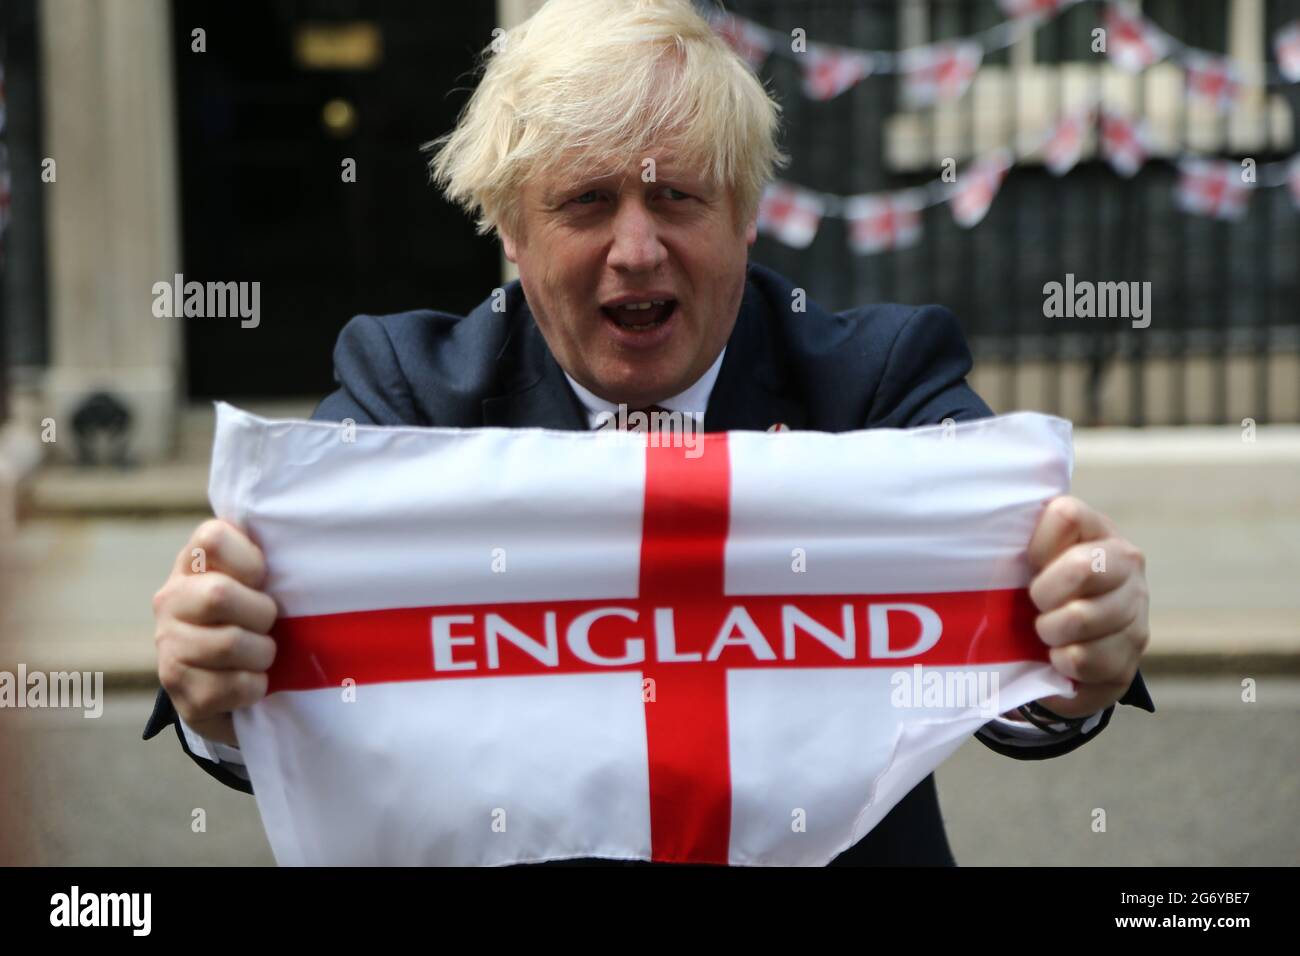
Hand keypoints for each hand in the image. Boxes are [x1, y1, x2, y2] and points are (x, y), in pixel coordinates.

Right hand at [151, 519, 277, 746]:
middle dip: (261, 614)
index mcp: (192, 564)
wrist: (224, 686)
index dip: (248, 560)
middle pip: (219, 595)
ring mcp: (168, 644)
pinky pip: (232, 686)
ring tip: (262, 654)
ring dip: (262, 653)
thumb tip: (297, 536)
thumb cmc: (253, 619)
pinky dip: (255, 687)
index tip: (262, 579)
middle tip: (269, 624)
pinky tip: (253, 682)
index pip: (212, 539)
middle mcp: (171, 600)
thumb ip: (266, 555)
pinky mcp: (177, 687)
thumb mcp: (257, 582)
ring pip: (229, 643)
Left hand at [1022, 495, 1149, 719]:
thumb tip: (986, 534)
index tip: (1030, 563)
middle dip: (1045, 593)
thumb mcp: (1031, 557)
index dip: (1038, 545)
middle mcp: (1126, 562)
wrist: (1074, 643)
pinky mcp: (1132, 653)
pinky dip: (1061, 661)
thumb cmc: (1043, 588)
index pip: (1067, 516)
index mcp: (1096, 528)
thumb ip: (1020, 539)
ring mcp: (1136, 608)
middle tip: (1035, 603)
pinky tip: (1060, 655)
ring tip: (1047, 631)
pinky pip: (1085, 658)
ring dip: (1050, 630)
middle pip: (1081, 569)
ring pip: (1082, 618)